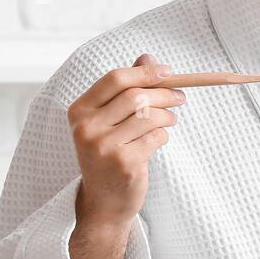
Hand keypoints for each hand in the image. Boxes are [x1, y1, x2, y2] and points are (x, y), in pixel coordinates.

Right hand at [68, 53, 186, 229]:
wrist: (104, 202)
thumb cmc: (109, 154)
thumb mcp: (109, 121)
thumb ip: (126, 89)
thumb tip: (148, 57)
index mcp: (79, 111)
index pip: (115, 79)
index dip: (145, 72)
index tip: (168, 71)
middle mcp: (87, 128)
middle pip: (135, 96)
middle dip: (164, 94)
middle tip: (180, 97)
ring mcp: (104, 147)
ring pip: (148, 116)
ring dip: (167, 116)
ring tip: (171, 120)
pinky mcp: (124, 163)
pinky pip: (156, 137)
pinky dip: (163, 136)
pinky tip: (158, 140)